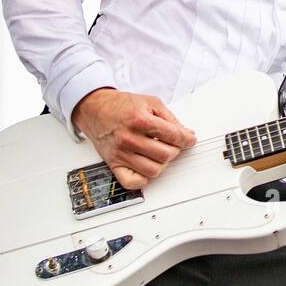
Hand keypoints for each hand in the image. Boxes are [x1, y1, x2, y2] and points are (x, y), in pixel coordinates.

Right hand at [71, 88, 196, 189]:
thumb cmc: (121, 105)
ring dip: (161, 163)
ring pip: (153, 171)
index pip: (173, 136)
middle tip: (173, 144)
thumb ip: (170, 119)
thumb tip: (185, 134)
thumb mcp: (150, 102)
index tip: (189, 140)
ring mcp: (121, 153)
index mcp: (139, 120)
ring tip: (159, 153)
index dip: (187, 139)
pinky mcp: (113, 164)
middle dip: (175, 150)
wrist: (95, 109)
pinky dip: (143, 179)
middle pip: (166, 155)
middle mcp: (129, 138)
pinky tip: (145, 166)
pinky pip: (133, 182)